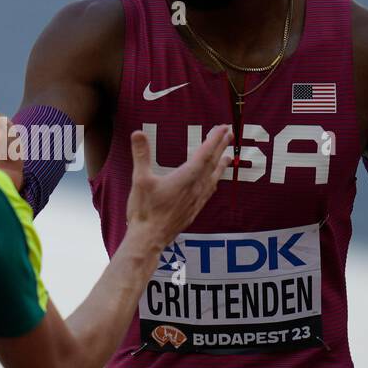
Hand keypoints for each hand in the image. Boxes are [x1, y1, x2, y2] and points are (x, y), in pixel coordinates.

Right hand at [126, 125, 231, 248]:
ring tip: (229, 156)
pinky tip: (214, 182)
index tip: (223, 127)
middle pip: (213, 163)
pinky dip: (214, 180)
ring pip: (214, 177)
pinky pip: (209, 191)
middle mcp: (196, 188)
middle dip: (221, 146)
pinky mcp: (194, 210)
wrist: (149, 239)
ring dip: (221, 164)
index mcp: (186, 177)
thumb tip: (137, 133)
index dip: (214, 139)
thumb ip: (141, 155)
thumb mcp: (140, 180)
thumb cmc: (145, 211)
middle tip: (230, 133)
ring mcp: (197, 200)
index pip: (204, 153)